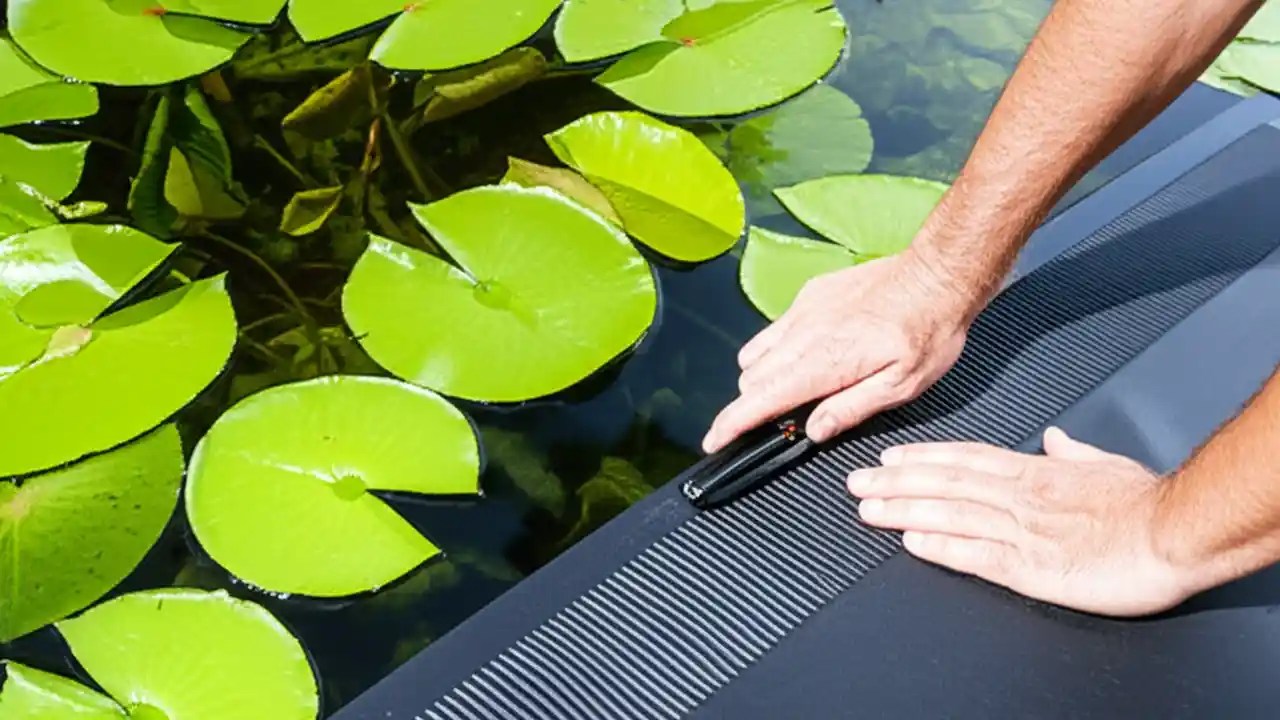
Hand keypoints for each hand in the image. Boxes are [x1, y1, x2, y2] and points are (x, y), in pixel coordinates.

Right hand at [703, 249, 972, 452]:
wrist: (937, 273)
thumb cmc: (928, 331)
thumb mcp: (902, 385)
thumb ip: (852, 408)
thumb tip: (813, 430)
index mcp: (824, 362)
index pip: (760, 399)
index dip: (731, 424)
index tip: (713, 441)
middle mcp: (804, 335)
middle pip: (751, 380)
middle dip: (752, 406)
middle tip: (778, 422)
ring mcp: (803, 311)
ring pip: (755, 354)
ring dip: (761, 380)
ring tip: (790, 393)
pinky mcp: (809, 295)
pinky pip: (774, 330)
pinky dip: (776, 351)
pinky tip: (805, 357)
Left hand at [848, 427, 1195, 616]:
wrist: (1176, 532)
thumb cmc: (1147, 502)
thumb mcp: (1107, 462)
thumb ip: (1074, 452)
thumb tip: (1056, 439)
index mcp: (1036, 471)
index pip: (966, 459)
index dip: (923, 457)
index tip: (889, 456)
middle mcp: (1021, 496)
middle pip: (945, 484)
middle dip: (896, 482)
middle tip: (855, 482)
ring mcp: (1024, 531)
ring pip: (951, 515)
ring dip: (903, 511)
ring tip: (867, 509)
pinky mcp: (1034, 568)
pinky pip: (978, 556)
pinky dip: (941, 547)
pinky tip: (911, 543)